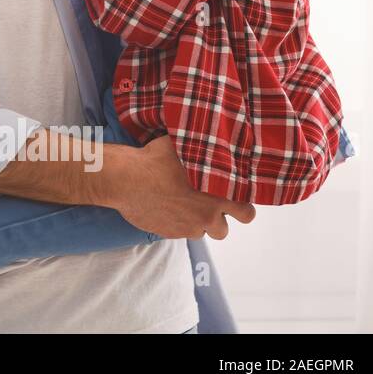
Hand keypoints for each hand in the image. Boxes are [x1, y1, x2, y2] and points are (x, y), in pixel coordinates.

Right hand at [96, 135, 256, 239]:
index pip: (247, 211)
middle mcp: (207, 215)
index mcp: (218, 194)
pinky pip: (179, 232)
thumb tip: (215, 139)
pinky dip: (176, 223)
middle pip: (224, 229)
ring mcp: (188, 227)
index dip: (241, 205)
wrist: (125, 179)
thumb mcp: (183, 147)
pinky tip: (165, 207)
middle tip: (208, 206)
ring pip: (201, 232)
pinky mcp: (170, 233)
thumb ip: (204, 150)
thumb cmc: (154, 159)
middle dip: (219, 219)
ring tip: (183, 205)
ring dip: (196, 222)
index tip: (231, 197)